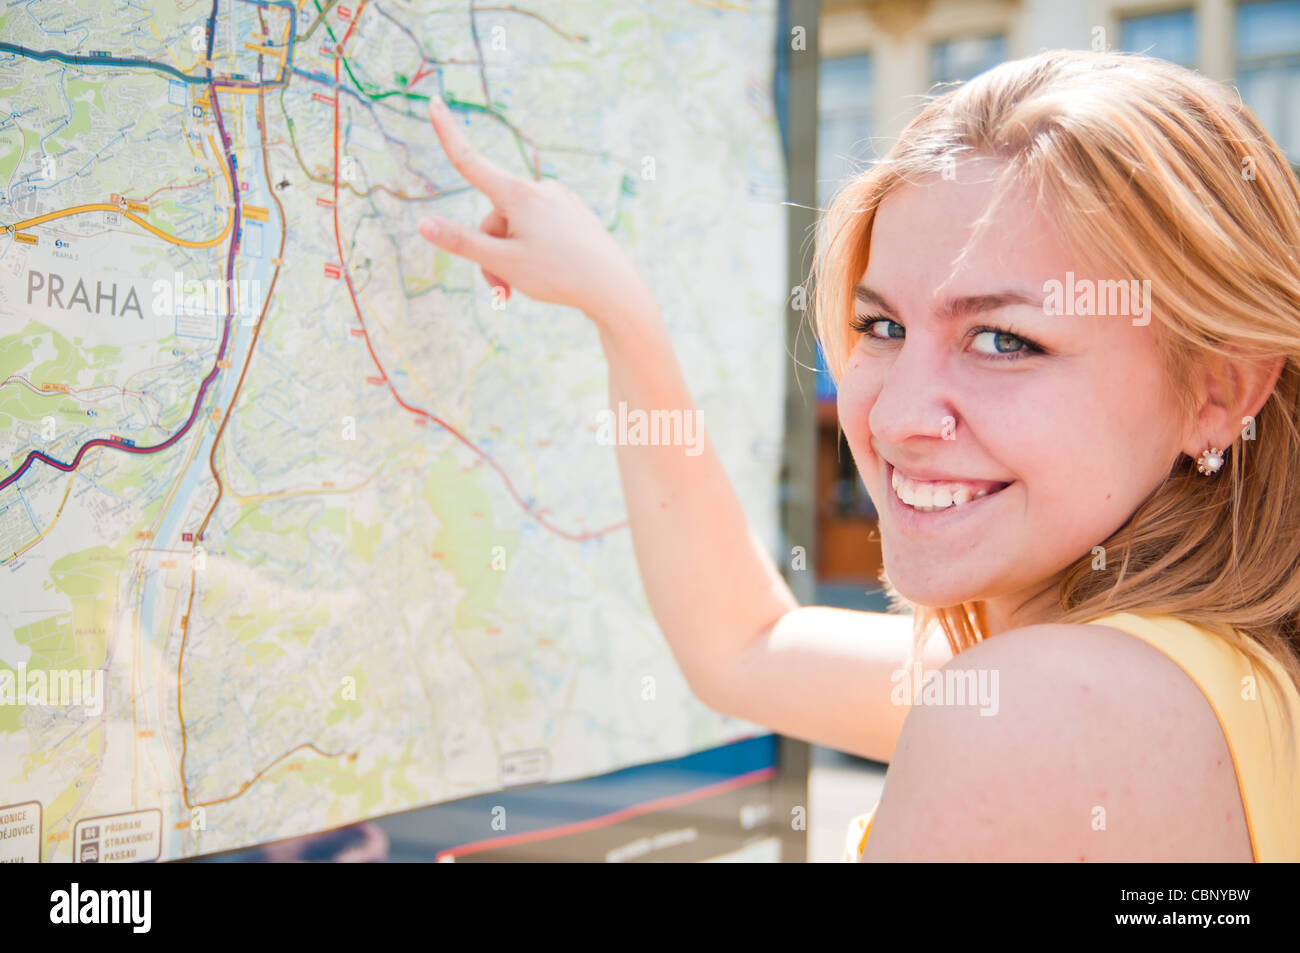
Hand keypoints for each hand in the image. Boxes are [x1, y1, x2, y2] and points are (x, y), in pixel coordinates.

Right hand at [419, 97, 654, 324]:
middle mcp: (540, 189)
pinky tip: (552, 269)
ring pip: (517, 227)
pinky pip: (540, 229)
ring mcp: (559, 200)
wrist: (614, 288)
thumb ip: (461, 242)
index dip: (448, 133)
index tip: (434, 102)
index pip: (471, 161)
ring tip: (527, 285)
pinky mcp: (573, 214)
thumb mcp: (503, 262)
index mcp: (519, 194)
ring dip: (512, 256)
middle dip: (492, 252)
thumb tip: (423, 224)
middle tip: (504, 290)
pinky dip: (535, 250)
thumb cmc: (558, 274)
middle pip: (494, 218)